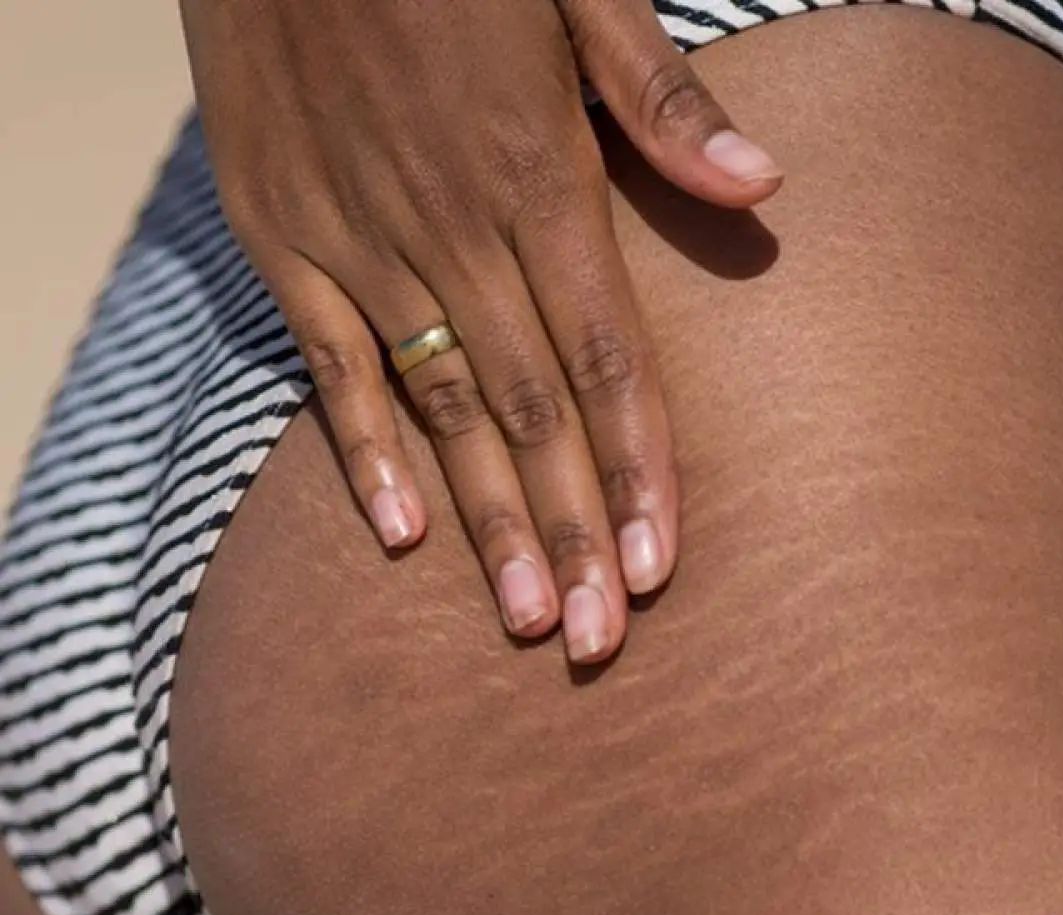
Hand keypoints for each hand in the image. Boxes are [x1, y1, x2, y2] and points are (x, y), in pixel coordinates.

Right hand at [180, 0, 781, 662]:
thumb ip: (660, 98)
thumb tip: (760, 188)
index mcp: (535, 173)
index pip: (607, 355)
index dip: (637, 467)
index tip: (657, 567)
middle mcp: (450, 227)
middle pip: (533, 409)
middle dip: (573, 531)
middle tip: (605, 644)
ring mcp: (357, 238)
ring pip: (441, 408)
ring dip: (488, 521)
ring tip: (530, 623)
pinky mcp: (278, 232)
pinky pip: (330, 365)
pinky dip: (361, 452)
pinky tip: (402, 539)